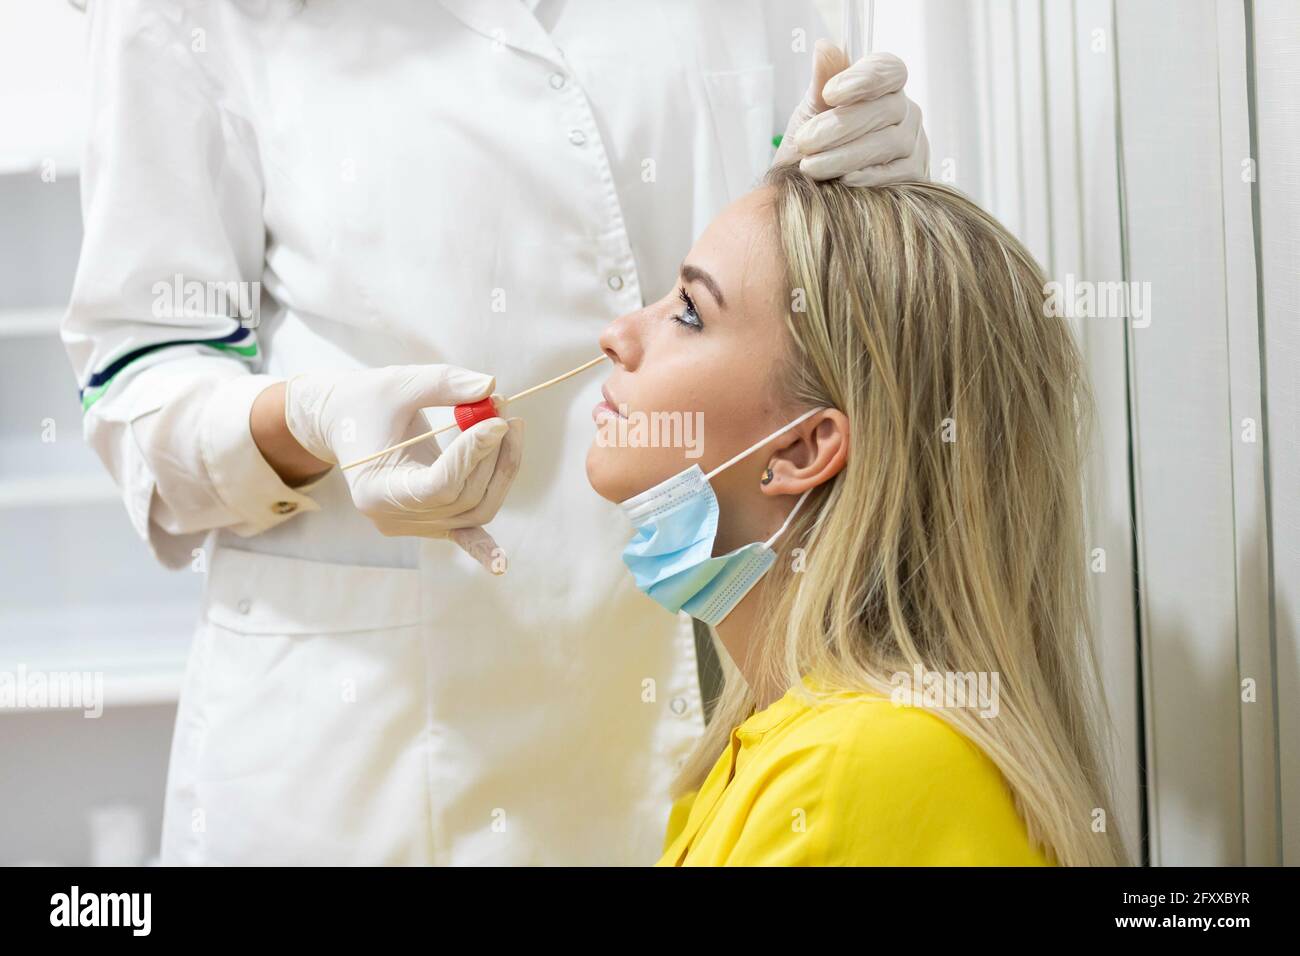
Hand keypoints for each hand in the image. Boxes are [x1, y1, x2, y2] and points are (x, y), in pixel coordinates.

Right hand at [281, 364, 523, 572]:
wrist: (345, 423)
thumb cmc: (367, 401)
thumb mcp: (399, 383)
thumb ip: (443, 383)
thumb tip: (491, 387)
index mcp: (375, 490)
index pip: (438, 485)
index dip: (473, 455)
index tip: (497, 422)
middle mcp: (392, 518)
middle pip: (463, 499)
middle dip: (491, 456)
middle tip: (506, 414)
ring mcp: (413, 526)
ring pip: (474, 510)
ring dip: (500, 472)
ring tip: (509, 429)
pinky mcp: (430, 522)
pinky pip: (462, 536)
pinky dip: (483, 547)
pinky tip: (501, 567)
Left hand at [773, 39, 928, 186]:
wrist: (813, 190)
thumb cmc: (816, 144)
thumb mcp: (811, 112)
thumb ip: (821, 81)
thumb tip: (824, 46)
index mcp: (883, 86)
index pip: (888, 69)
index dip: (863, 79)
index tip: (829, 94)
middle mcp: (904, 110)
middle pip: (885, 109)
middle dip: (840, 126)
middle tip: (805, 141)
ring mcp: (913, 142)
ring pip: (888, 143)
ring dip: (846, 155)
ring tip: (811, 166)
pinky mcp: (915, 175)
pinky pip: (897, 173)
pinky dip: (868, 176)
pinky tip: (844, 179)